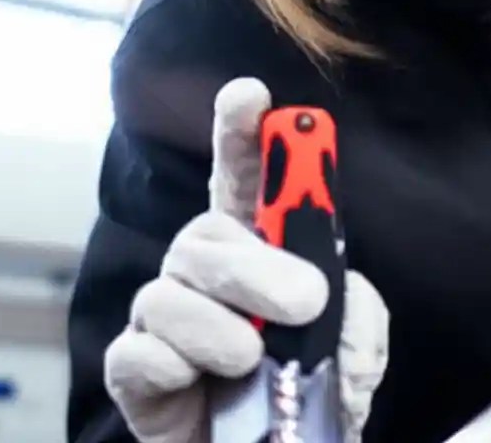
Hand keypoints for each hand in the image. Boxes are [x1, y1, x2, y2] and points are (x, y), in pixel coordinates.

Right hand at [103, 78, 390, 442]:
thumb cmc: (305, 395)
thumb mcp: (353, 348)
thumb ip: (356, 311)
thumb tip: (328, 291)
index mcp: (253, 251)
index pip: (239, 178)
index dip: (240, 133)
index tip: (251, 95)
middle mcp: (201, 272)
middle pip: (205, 232)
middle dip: (256, 263)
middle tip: (305, 303)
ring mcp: (162, 318)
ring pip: (171, 289)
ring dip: (220, 325)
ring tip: (253, 359)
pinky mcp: (135, 370)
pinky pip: (140, 349)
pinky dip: (175, 365)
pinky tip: (198, 383)